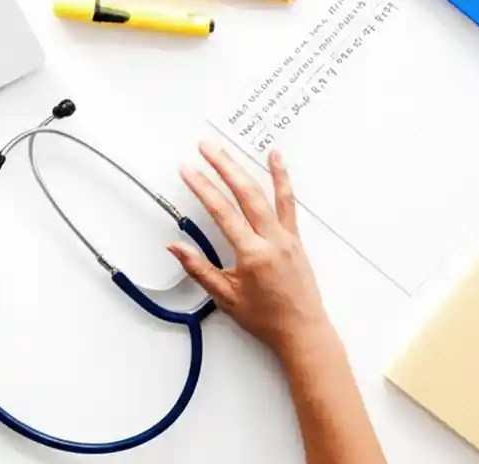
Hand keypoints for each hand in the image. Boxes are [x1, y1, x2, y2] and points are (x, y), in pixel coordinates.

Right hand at [169, 142, 332, 361]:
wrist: (303, 330)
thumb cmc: (266, 318)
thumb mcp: (226, 297)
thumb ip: (200, 269)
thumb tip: (175, 247)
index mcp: (252, 254)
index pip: (222, 212)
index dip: (203, 188)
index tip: (188, 170)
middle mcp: (271, 240)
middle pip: (244, 194)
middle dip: (223, 167)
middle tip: (205, 147)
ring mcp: (286, 236)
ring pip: (266, 193)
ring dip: (247, 167)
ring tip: (233, 148)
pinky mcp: (295, 237)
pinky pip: (288, 202)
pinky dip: (282, 179)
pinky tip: (277, 160)